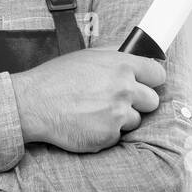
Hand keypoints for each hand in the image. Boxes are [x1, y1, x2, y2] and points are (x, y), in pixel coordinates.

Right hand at [10, 47, 164, 152]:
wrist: (33, 103)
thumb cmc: (55, 79)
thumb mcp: (86, 56)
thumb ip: (113, 56)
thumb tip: (132, 55)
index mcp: (121, 66)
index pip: (158, 74)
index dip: (151, 80)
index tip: (145, 84)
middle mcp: (124, 89)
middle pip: (152, 101)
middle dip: (138, 102)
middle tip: (117, 101)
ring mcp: (117, 115)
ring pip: (135, 120)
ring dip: (120, 119)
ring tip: (95, 112)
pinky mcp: (108, 136)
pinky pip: (116, 137)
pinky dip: (104, 133)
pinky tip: (87, 124)